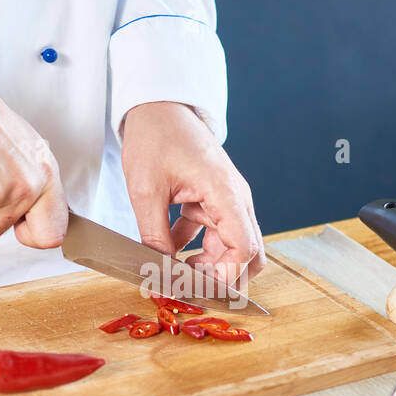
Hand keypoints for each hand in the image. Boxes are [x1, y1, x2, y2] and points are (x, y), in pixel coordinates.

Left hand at [120, 102, 264, 285]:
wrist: (158, 106)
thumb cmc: (155, 138)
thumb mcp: (146, 191)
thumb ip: (153, 235)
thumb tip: (156, 273)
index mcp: (226, 194)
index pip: (244, 248)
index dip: (225, 277)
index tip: (197, 289)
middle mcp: (235, 200)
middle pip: (250, 254)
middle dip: (224, 278)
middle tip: (190, 289)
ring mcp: (227, 201)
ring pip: (230, 248)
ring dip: (207, 266)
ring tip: (174, 273)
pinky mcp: (213, 201)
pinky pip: (212, 236)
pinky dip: (194, 250)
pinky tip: (168, 252)